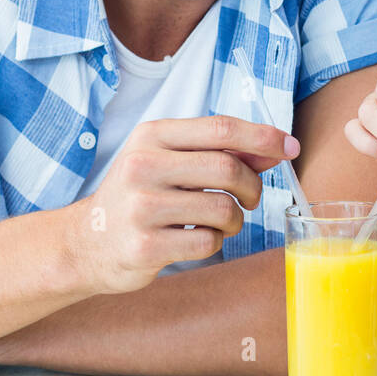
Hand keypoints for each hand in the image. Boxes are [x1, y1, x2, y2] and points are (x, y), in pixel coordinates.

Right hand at [66, 115, 293, 293]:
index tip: (290, 147)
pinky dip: (215, 242)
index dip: (263, 137)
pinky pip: (208, 242)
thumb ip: (221, 151)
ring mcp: (141, 207)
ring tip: (220, 222)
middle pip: (228, 168)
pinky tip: (195, 239)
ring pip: (223, 209)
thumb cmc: (141, 195)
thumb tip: (278, 147)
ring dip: (235, 220)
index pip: (221, 128)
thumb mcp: (172, 160)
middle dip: (252, 186)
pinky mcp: (144, 246)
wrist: (86, 242)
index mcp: (152, 136)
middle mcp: (142, 166)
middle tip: (250, 198)